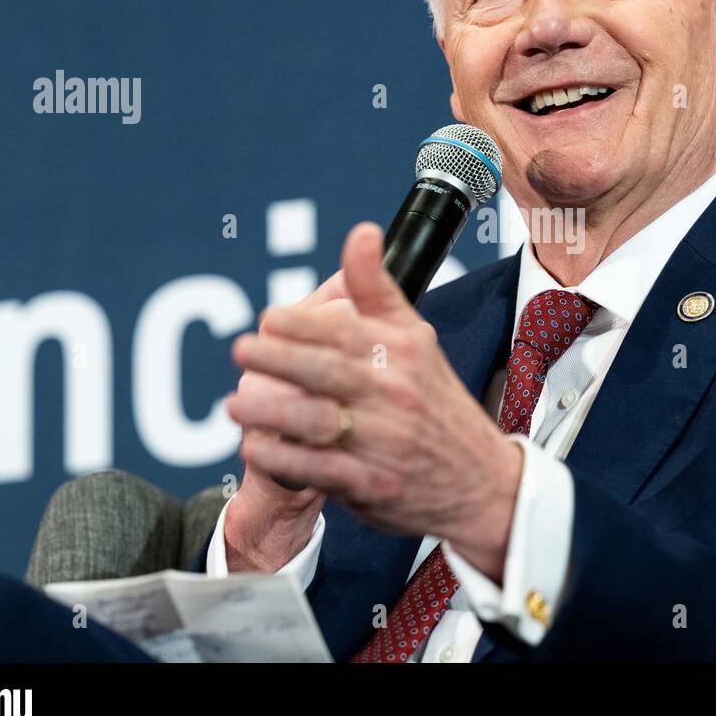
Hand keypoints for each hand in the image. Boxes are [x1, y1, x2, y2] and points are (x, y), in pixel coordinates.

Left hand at [227, 222, 523, 580]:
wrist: (481, 480)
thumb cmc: (435, 400)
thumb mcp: (416, 338)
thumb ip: (377, 289)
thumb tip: (361, 231)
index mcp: (404, 351)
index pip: (345, 328)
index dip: (301, 323)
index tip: (268, 319)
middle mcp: (396, 392)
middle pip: (326, 371)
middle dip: (278, 359)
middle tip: (241, 350)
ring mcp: (385, 440)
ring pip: (317, 421)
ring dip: (270, 411)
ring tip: (233, 404)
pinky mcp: (374, 484)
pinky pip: (319, 469)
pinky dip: (283, 458)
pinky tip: (255, 447)